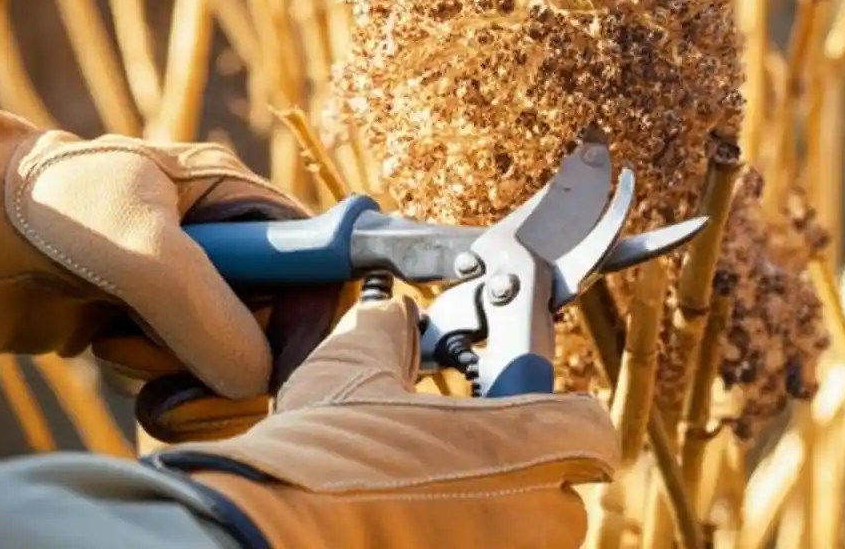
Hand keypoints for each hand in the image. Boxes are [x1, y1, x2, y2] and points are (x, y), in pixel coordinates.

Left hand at [0, 105, 337, 398]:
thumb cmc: (50, 208)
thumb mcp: (134, 243)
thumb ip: (203, 308)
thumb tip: (257, 378)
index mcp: (238, 198)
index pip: (319, 262)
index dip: (309, 316)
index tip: (276, 363)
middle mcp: (229, 249)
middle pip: (281, 329)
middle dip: (230, 362)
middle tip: (175, 375)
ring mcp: (197, 296)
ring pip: (235, 367)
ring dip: (181, 375)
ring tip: (116, 342)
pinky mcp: (163, 336)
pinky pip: (192, 385)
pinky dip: (155, 387)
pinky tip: (106, 352)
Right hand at [151, 297, 619, 548]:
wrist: (256, 547)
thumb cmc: (317, 466)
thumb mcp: (348, 373)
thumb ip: (384, 333)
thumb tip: (388, 317)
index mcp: (537, 447)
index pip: (588, 423)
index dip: (548, 405)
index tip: (502, 398)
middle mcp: (544, 522)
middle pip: (557, 481)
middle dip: (509, 461)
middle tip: (445, 444)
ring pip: (518, 531)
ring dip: (483, 507)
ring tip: (414, 487)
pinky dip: (454, 539)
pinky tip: (399, 524)